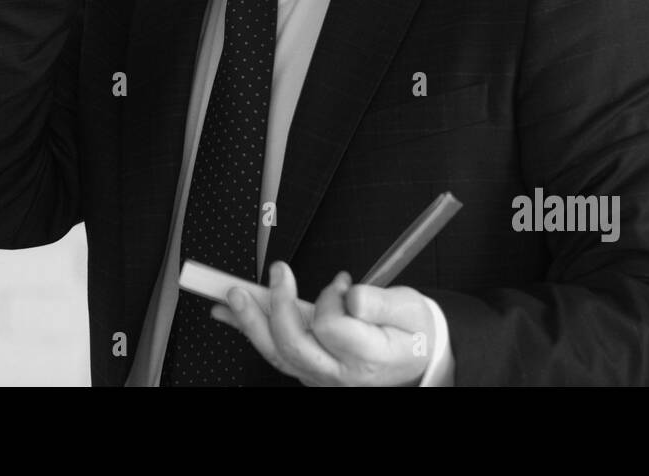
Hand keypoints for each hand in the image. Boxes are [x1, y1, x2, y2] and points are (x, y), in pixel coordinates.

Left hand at [211, 261, 434, 385]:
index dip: (330, 298)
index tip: (343, 282)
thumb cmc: (413, 330)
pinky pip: (276, 353)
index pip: (330, 327)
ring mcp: (322, 377)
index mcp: (368, 358)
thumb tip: (351, 295)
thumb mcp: (409, 308)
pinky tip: (234, 312)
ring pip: (277, 354)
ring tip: (231, 296)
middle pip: (294, 345)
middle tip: (277, 271)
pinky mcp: (310, 372)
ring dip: (250, 322)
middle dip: (277, 306)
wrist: (417, 358)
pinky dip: (253, 331)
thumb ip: (380, 302)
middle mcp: (340, 374)